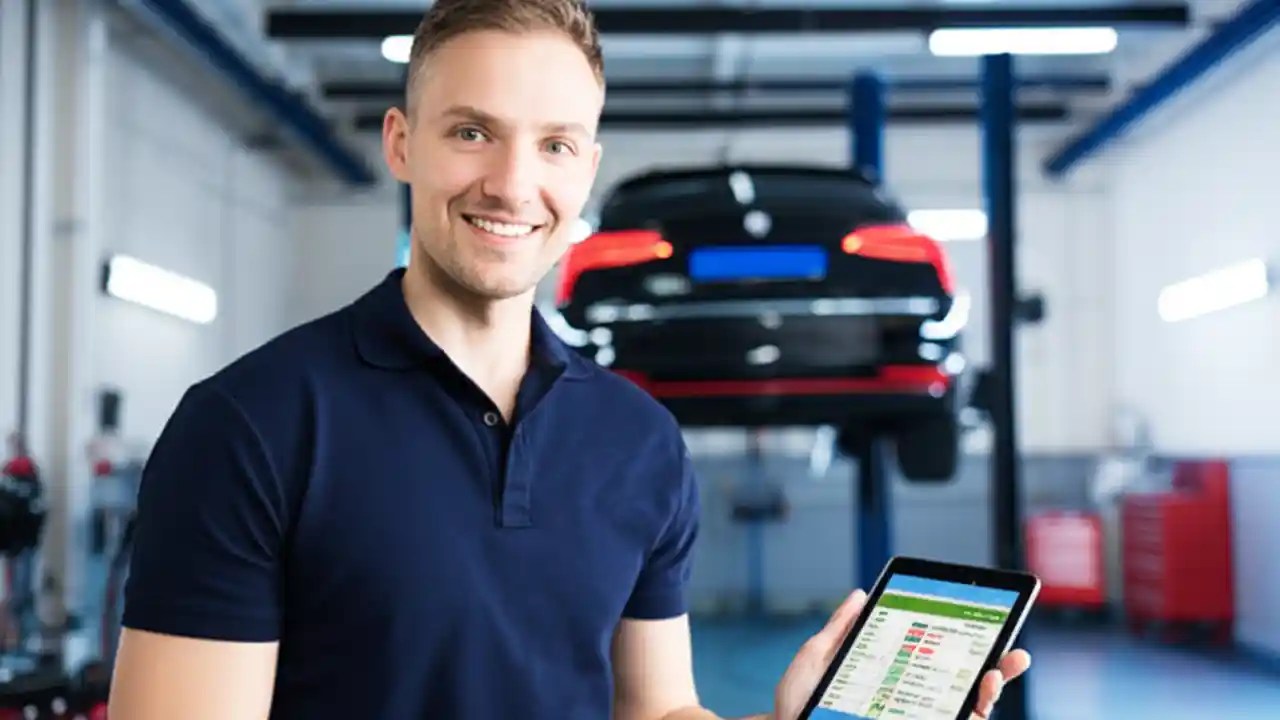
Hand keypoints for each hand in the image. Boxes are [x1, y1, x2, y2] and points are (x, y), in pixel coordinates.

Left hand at [769, 590, 1031, 719]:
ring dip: (988, 695)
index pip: (941, 662)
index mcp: (896, 679)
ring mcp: (916, 719)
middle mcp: (912, 705)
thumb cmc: (797, 701)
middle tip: (1016, 654)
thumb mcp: (818, 656)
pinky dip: (967, 716)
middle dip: (999, 671)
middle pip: (967, 689)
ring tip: (993, 677)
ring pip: (967, 714)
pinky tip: (973, 706)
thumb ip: (842, 626)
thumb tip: (860, 594)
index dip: (970, 646)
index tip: (993, 624)